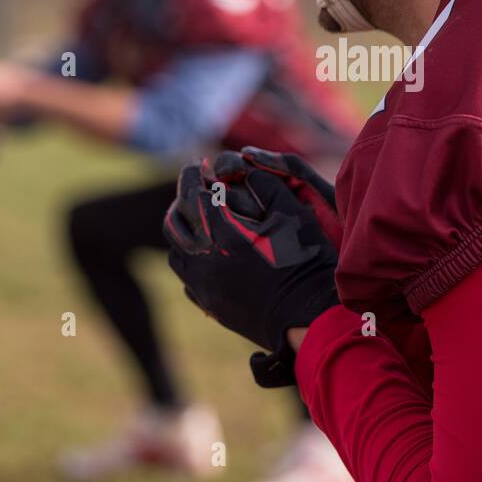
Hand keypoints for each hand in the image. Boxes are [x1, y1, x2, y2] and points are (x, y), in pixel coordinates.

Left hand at [163, 149, 340, 386]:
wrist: (307, 316)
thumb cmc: (305, 262)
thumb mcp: (293, 215)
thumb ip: (267, 185)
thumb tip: (244, 170)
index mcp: (223, 234)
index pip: (192, 195)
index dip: (194, 175)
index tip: (199, 165)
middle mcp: (205, 260)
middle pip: (174, 222)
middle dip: (181, 200)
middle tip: (194, 187)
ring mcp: (204, 285)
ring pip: (176, 251)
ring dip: (184, 230)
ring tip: (198, 219)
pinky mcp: (209, 304)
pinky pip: (186, 277)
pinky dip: (190, 258)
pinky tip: (207, 252)